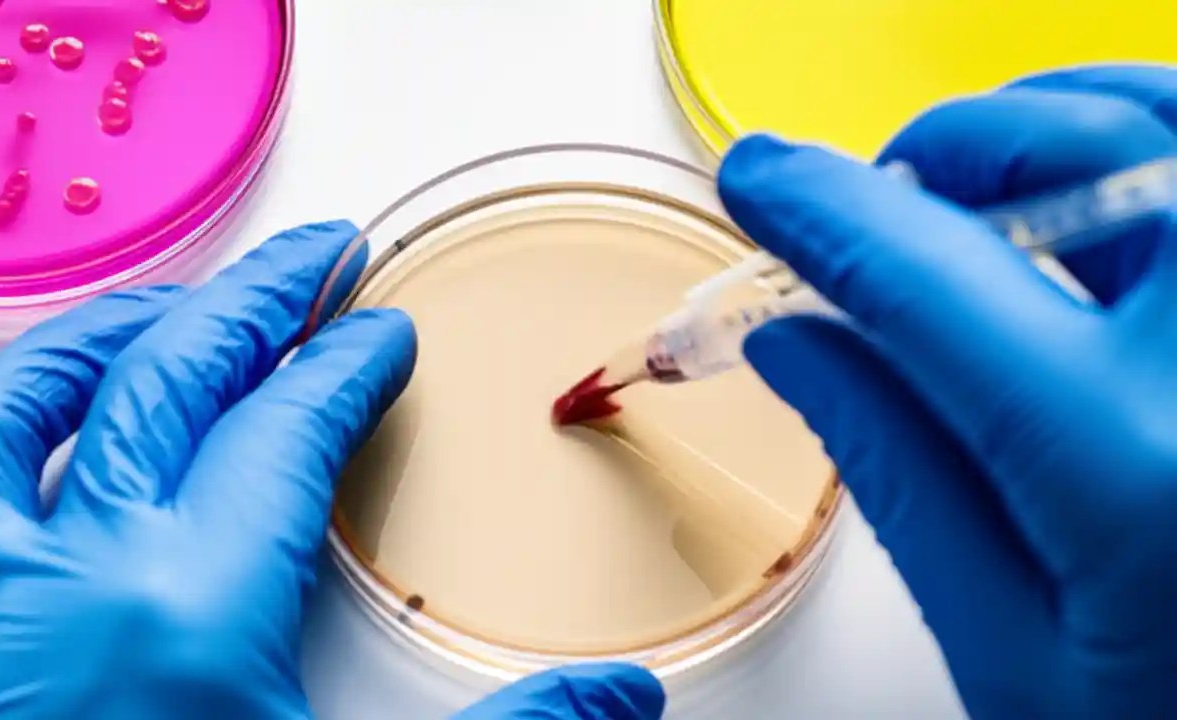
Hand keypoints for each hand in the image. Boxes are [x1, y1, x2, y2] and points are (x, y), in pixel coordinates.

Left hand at [0, 222, 662, 718]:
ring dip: (107, 337)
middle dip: (252, 301)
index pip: (282, 431)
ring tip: (176, 305)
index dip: (343, 366)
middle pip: (165, 379)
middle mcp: (61, 582)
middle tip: (313, 259)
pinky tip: (45, 438)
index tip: (381, 329)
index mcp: (186, 613)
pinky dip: (3, 433)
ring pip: (18, 413)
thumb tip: (624, 698)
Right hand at [721, 65, 1176, 717]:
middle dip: (937, 151)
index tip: (763, 180)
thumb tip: (797, 341)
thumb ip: (899, 475)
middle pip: (1067, 154)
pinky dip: (1144, 140)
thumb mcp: (1015, 653)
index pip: (929, 277)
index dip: (824, 212)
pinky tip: (1091, 190)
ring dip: (1045, 124)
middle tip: (869, 200)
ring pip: (1167, 119)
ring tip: (973, 182)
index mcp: (1135, 468)